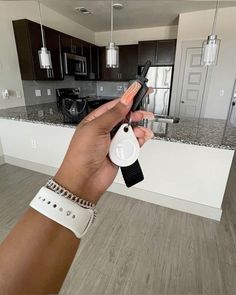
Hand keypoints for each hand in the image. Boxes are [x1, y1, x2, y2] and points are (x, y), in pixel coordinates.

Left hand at [54, 82, 153, 202]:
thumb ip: (113, 114)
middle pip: (125, 118)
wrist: (84, 180)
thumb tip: (125, 100)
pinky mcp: (120, 153)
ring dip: (138, 130)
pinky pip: (133, 144)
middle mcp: (105, 130)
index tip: (138, 92)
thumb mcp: (96, 128)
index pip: (114, 105)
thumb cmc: (81, 155)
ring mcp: (113, 142)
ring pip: (130, 131)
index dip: (127, 98)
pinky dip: (138, 142)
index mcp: (96, 120)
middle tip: (144, 115)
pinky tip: (140, 140)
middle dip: (135, 115)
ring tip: (141, 133)